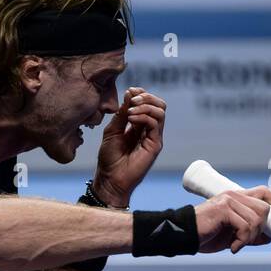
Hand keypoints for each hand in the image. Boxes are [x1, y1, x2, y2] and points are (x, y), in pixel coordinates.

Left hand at [94, 87, 165, 205]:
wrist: (110, 178)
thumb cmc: (109, 158)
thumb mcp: (112, 130)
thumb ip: (122, 113)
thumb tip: (130, 93)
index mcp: (139, 125)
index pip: (148, 103)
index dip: (141, 94)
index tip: (130, 92)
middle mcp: (149, 130)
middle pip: (159, 105)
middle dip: (146, 97)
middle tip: (132, 100)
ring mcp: (153, 137)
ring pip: (160, 112)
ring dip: (145, 106)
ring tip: (130, 111)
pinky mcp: (155, 145)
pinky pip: (155, 124)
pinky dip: (143, 116)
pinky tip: (131, 119)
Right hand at [193, 186, 270, 253]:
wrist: (185, 236)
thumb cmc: (207, 235)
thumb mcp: (234, 235)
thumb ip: (251, 233)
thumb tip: (269, 236)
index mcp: (237, 198)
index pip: (264, 192)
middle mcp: (234, 196)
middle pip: (264, 209)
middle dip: (261, 229)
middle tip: (247, 240)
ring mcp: (229, 201)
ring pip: (256, 219)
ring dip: (249, 237)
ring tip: (236, 244)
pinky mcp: (224, 209)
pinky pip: (245, 226)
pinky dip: (242, 241)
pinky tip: (232, 247)